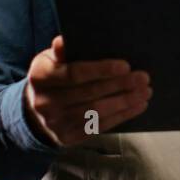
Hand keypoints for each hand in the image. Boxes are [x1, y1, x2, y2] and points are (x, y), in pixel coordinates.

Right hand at [23, 35, 151, 147]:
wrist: (35, 109)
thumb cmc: (52, 76)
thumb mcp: (50, 59)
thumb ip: (61, 52)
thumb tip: (64, 42)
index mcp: (40, 77)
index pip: (74, 73)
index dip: (101, 70)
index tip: (125, 66)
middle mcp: (45, 102)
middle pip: (89, 94)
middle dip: (120, 85)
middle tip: (143, 78)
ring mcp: (55, 123)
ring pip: (96, 112)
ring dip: (124, 102)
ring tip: (145, 93)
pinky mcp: (67, 138)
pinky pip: (98, 126)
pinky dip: (120, 116)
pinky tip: (136, 106)